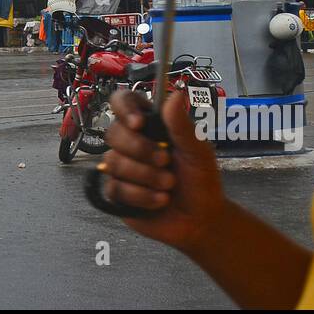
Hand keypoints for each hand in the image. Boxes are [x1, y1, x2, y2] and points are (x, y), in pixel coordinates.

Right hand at [99, 87, 226, 251]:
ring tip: (169, 185)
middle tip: (166, 161)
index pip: (122, 102)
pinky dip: (142, 196)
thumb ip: (182, 125)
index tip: (139, 123)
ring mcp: (121, 168)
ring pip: (113, 162)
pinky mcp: (117, 193)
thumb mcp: (198, 151)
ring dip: (146, 176)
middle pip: (112, 133)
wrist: (201, 219)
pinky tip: (160, 200)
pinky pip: (116, 188)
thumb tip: (175, 94)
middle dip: (141, 149)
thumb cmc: (201, 180)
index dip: (124, 108)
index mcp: (150, 125)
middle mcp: (131, 143)